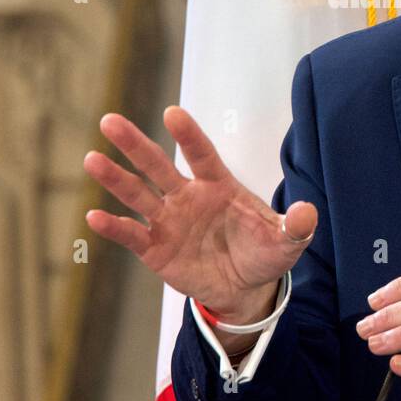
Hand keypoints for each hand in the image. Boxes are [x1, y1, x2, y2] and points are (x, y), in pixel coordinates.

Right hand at [82, 107, 317, 321]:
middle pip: (158, 165)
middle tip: (110, 121)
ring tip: (92, 159)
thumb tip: (308, 213)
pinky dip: (114, 227)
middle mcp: (188, 196)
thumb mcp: (286, 241)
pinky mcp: (156, 249)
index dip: (189, 135)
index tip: (173, 114)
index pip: (201, 155)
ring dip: (115, 179)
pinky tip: (94, 216)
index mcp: (218, 185)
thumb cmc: (263, 252)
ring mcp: (169, 221)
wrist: (244, 287)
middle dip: (135, 144)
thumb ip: (294, 226)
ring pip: (138, 195)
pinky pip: (133, 235)